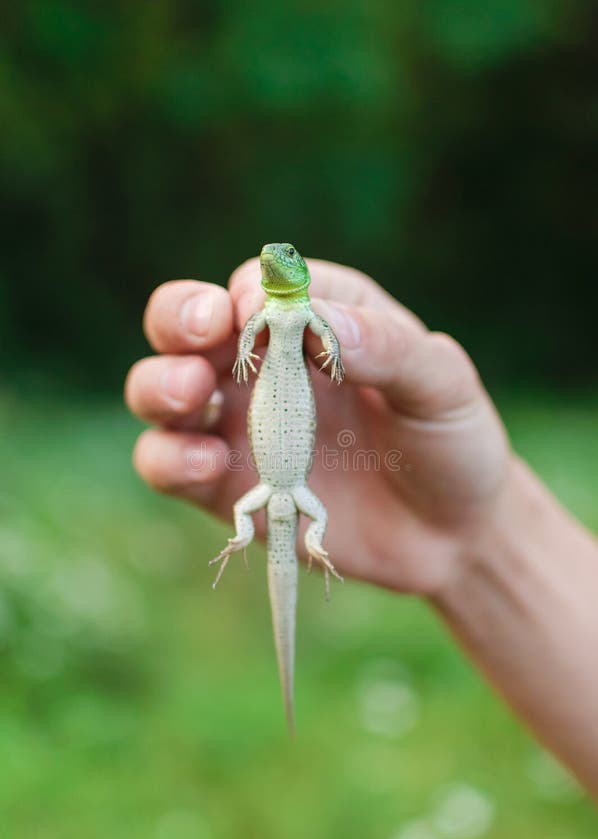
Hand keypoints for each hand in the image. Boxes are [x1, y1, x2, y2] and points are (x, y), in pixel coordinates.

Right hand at [125, 258, 509, 595]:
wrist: (450, 533)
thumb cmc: (450, 442)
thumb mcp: (442, 384)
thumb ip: (390, 348)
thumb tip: (322, 329)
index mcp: (316, 319)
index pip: (257, 286)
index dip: (246, 293)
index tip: (257, 314)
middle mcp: (265, 365)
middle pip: (186, 322)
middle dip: (179, 317)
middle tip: (204, 332)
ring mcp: (240, 423)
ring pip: (159, 388)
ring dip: (160, 384)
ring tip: (194, 393)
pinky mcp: (225, 482)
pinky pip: (168, 463)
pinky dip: (170, 458)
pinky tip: (207, 463)